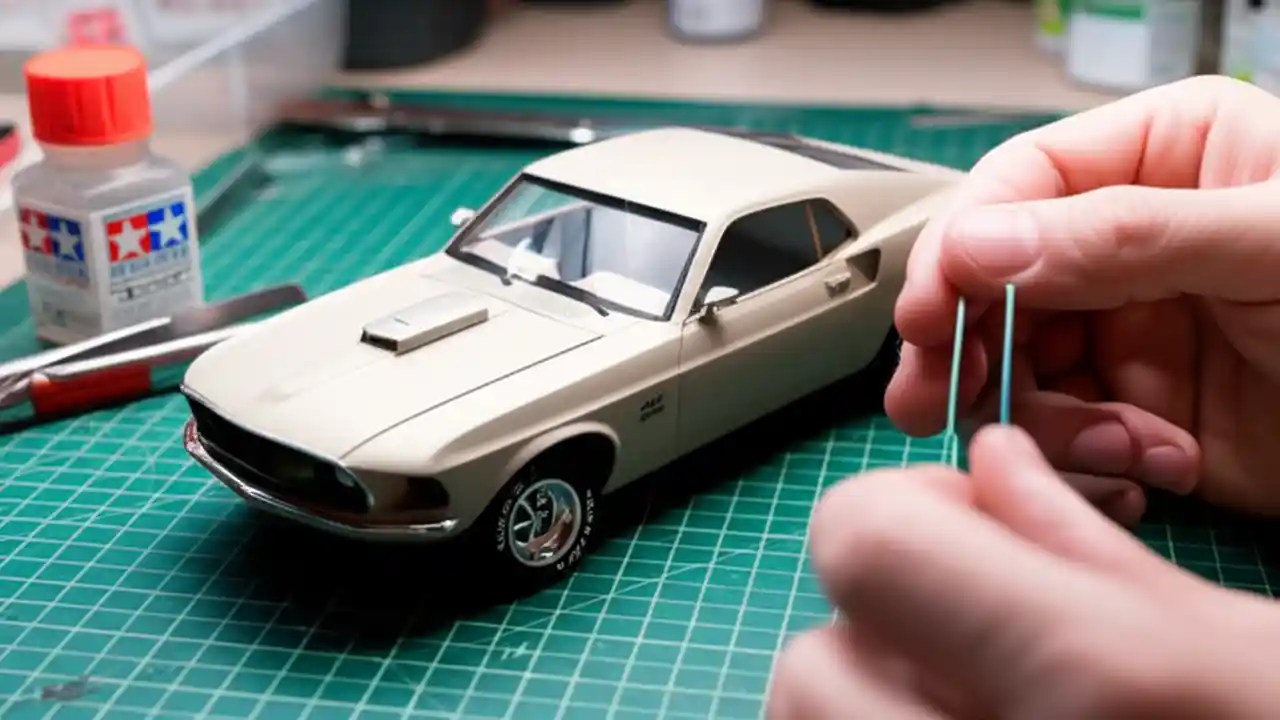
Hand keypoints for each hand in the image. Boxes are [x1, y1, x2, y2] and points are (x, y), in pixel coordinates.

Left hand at [767, 425, 1279, 719]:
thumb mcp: (1250, 654)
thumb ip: (1090, 553)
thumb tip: (992, 466)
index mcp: (1093, 680)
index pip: (861, 545)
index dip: (892, 517)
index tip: (955, 529)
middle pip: (813, 666)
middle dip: (883, 638)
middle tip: (981, 647)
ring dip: (874, 714)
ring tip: (988, 714)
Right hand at [885, 75, 1279, 520]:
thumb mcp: (1273, 244)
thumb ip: (1126, 235)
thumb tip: (983, 243)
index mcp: (1164, 159)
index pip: (1021, 185)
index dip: (962, 247)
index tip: (927, 312)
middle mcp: (1131, 242)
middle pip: (997, 283)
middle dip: (964, 347)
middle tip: (926, 398)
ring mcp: (1130, 329)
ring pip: (1017, 369)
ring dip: (1044, 421)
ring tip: (1113, 451)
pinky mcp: (1139, 410)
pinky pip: (1064, 435)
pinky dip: (1090, 464)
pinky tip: (1149, 470)